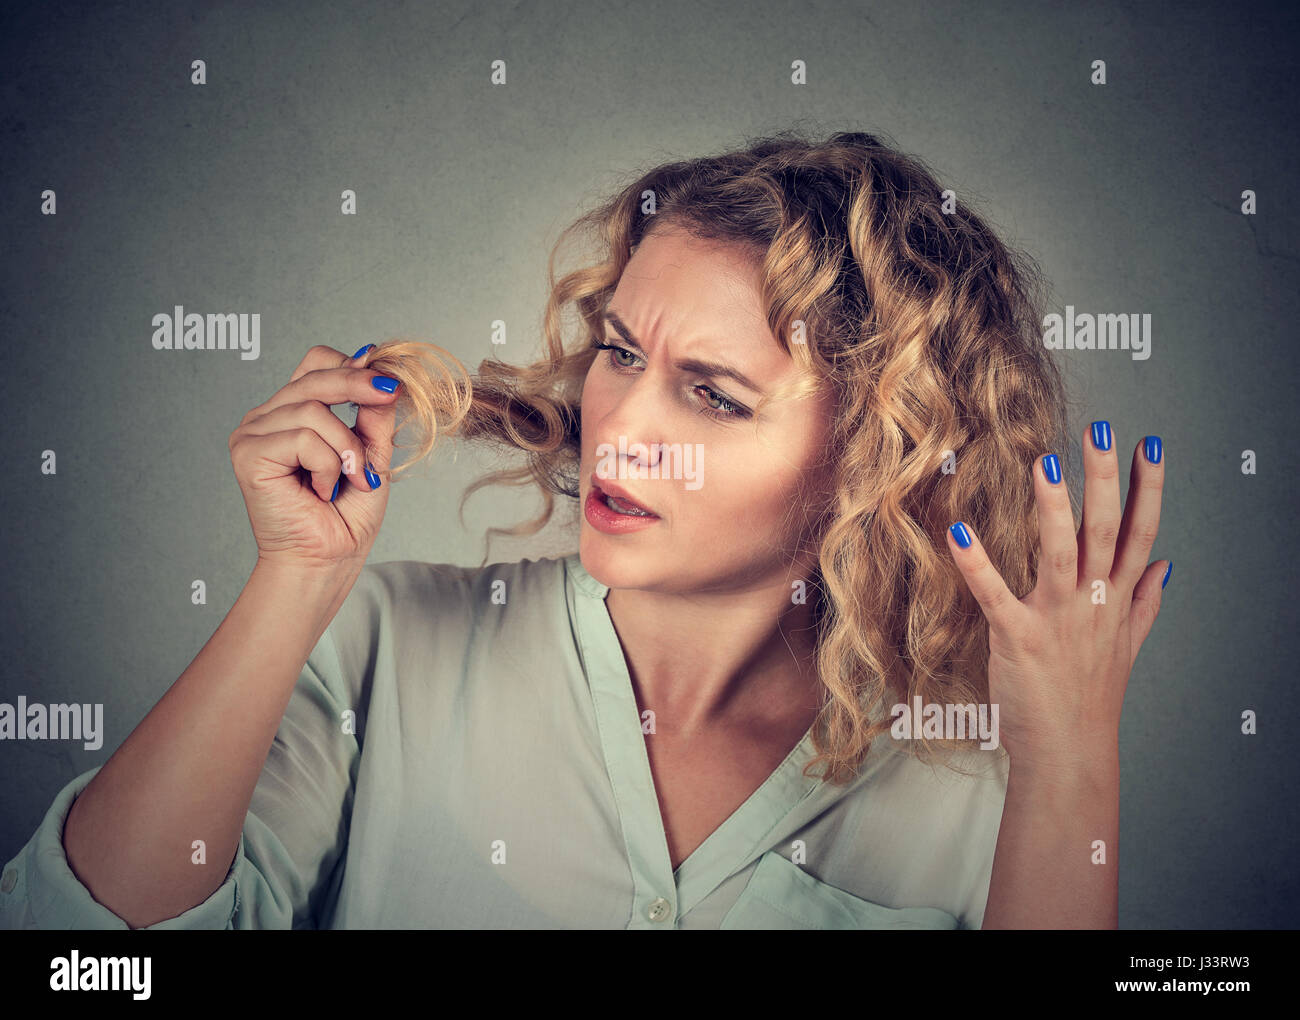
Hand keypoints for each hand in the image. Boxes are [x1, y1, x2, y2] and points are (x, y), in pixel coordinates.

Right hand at [228, 344, 400, 572]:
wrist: (326, 561)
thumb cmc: (345, 517)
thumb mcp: (370, 456)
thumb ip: (373, 417)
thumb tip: (386, 377)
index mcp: (294, 412)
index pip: (316, 363)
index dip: (351, 365)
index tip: (386, 382)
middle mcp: (268, 417)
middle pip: (316, 376)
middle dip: (359, 385)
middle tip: (392, 395)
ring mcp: (253, 433)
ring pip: (314, 411)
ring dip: (345, 449)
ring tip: (349, 479)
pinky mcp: (248, 452)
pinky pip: (303, 438)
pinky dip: (327, 466)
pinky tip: (320, 490)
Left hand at [947, 423, 1168, 776]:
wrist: (1070, 753)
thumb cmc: (1090, 699)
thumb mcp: (1126, 647)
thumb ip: (1143, 603)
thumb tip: (1165, 568)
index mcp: (1116, 600)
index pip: (1141, 534)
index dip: (1148, 489)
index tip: (1151, 446)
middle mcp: (1093, 603)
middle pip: (1107, 530)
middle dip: (1106, 479)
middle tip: (1103, 429)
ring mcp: (1058, 619)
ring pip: (1060, 553)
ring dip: (1052, 508)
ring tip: (1045, 462)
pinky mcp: (1019, 638)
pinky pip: (996, 595)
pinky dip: (977, 564)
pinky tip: (958, 533)